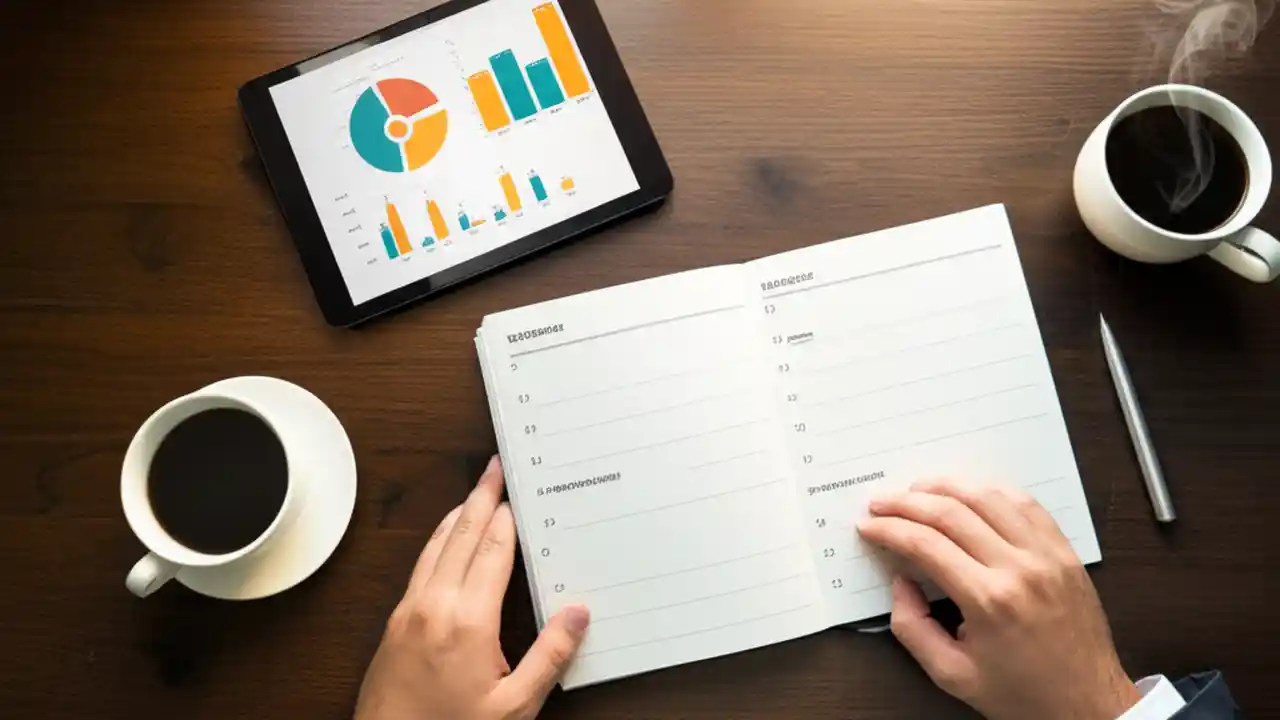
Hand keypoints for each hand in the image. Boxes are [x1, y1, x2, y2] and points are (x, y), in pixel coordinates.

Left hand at [355, 456, 589, 719]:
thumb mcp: (514, 707)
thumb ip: (550, 657)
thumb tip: (577, 614)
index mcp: (468, 621)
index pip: (494, 550)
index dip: (508, 517)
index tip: (518, 490)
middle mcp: (434, 605)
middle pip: (462, 535)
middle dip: (481, 497)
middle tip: (495, 467)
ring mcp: (409, 611)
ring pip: (436, 545)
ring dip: (458, 514)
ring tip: (475, 492)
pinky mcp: (394, 623)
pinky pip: (420, 565)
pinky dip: (438, 540)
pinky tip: (447, 540)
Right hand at [858, 479, 1139, 719]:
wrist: (1088, 704)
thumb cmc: (1022, 695)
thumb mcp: (952, 674)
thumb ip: (913, 627)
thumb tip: (900, 581)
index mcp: (989, 601)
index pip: (926, 544)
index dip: (889, 529)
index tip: (868, 526)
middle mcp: (1020, 568)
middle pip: (952, 512)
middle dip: (906, 502)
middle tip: (880, 502)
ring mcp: (1047, 555)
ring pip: (989, 496)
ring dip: (947, 485)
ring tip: (918, 489)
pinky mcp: (1064, 552)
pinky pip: (1026, 504)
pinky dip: (991, 490)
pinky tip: (968, 492)